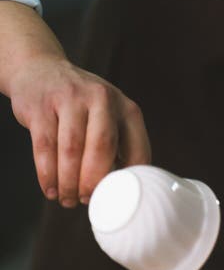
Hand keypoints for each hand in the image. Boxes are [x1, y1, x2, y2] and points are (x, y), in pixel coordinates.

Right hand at [8, 56, 149, 206]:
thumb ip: (119, 145)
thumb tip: (121, 189)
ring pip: (72, 150)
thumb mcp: (110, 116)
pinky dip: (47, 173)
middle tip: (87, 200)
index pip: (138, 151)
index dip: (128, 180)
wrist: (40, 69)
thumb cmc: (82, 106)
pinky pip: (45, 147)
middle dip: (94, 181)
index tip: (117, 198)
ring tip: (67, 200)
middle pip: (103, 149)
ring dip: (69, 182)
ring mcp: (70, 100)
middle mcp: (102, 100)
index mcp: (128, 109)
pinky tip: (50, 188)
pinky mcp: (41, 106)